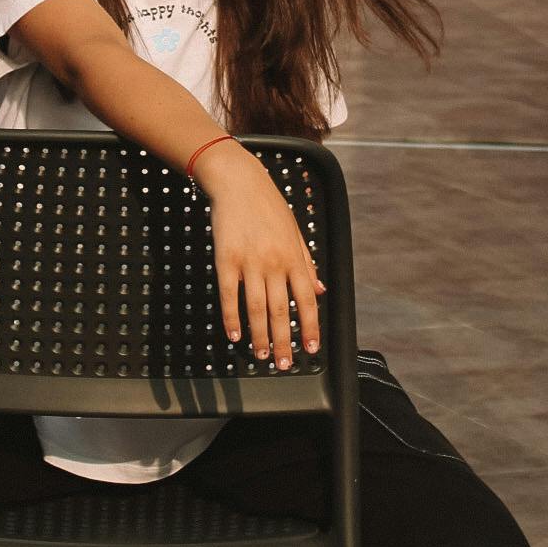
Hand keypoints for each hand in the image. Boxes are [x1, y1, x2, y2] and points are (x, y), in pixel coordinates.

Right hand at [192, 140, 324, 367]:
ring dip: (260, 336)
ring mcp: (250, 263)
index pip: (307, 300)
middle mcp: (275, 263)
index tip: (310, 348)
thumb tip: (320, 289)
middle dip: (284, 341)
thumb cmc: (269, 206)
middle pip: (281, 311)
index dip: (310, 327)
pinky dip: (232, 318)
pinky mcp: (226, 260)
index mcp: (294, 257)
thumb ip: (307, 262)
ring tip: (261, 355)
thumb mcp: (295, 231)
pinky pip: (230, 296)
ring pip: (256, 309)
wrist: (239, 182)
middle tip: (283, 364)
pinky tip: (234, 335)